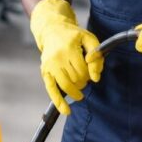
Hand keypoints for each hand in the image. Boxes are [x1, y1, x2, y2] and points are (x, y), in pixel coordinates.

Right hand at [29, 0, 102, 114]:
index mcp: (69, 48)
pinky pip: (51, 90)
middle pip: (76, 79)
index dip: (90, 73)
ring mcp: (49, 66)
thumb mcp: (88, 38)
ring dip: (75, 91)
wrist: (52, 30)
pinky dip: (59, 102)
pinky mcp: (44, 72)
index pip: (84, 70)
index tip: (91, 71)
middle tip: (85, 77)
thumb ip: (96, 54)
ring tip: (79, 92)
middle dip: (84, 81)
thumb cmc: (73, 35)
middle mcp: (57, 58)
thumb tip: (96, 77)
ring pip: (66, 86)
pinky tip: (66, 111)